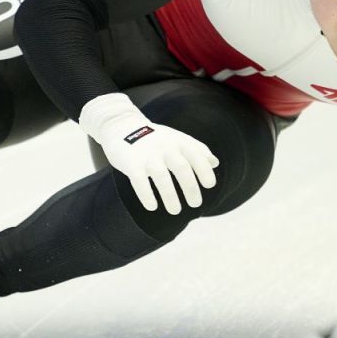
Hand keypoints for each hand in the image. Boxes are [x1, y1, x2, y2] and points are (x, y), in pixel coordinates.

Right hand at [78, 93, 218, 213]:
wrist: (121, 126)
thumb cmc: (155, 137)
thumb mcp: (177, 139)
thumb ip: (197, 149)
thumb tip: (215, 163)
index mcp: (178, 142)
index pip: (195, 155)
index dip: (204, 170)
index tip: (210, 185)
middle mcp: (164, 147)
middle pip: (181, 167)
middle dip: (190, 187)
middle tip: (195, 204)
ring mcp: (147, 155)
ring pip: (161, 176)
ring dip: (170, 196)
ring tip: (175, 211)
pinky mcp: (131, 163)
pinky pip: (139, 180)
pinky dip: (146, 195)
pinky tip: (152, 207)